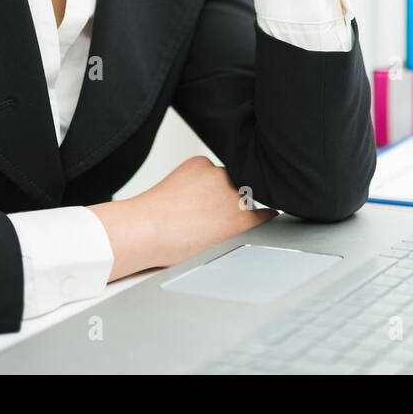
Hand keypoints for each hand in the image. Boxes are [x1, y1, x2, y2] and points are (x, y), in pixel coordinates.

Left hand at [135, 156, 277, 266]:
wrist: (145, 230)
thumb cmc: (175, 246)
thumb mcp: (218, 250)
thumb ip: (240, 234)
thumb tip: (254, 221)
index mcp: (245, 223)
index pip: (267, 214)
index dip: (259, 217)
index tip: (255, 218)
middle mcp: (237, 196)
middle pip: (245, 194)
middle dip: (234, 202)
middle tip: (209, 217)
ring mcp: (219, 176)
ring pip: (225, 179)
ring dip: (216, 188)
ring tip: (193, 206)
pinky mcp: (201, 163)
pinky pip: (206, 168)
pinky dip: (199, 177)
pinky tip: (186, 193)